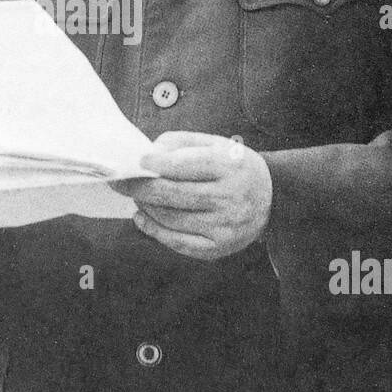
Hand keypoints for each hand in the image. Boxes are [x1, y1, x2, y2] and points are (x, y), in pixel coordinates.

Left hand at [112, 131, 272, 261]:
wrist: (271, 198)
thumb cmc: (234, 167)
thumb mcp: (216, 144)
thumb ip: (181, 143)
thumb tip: (148, 154)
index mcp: (230, 166)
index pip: (187, 165)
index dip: (157, 163)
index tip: (138, 161)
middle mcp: (230, 198)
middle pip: (173, 194)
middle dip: (140, 187)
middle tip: (121, 181)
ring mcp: (224, 226)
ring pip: (170, 218)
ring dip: (145, 206)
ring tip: (136, 195)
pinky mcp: (218, 247)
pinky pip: (177, 241)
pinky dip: (153, 229)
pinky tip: (142, 217)